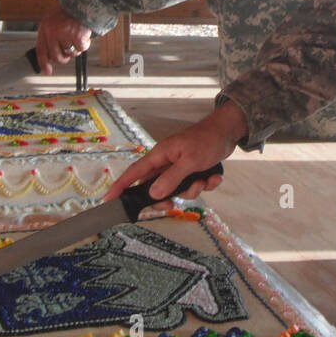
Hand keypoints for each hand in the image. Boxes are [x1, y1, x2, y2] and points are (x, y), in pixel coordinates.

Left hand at [36, 6, 92, 75]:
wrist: (84, 1)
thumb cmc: (70, 11)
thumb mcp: (54, 20)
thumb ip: (50, 36)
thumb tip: (51, 55)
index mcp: (44, 27)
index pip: (40, 49)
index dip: (43, 63)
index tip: (47, 71)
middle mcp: (51, 31)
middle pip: (56, 56)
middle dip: (64, 58)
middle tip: (68, 55)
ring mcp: (63, 34)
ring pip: (70, 53)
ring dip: (76, 48)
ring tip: (78, 36)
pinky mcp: (76, 36)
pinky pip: (81, 48)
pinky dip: (85, 43)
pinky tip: (84, 34)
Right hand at [106, 102, 248, 202]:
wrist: (228, 132)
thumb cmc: (207, 140)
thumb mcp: (189, 161)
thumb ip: (171, 178)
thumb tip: (153, 194)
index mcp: (160, 155)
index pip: (134, 173)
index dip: (120, 186)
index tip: (108, 199)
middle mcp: (166, 162)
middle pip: (155, 188)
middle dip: (168, 197)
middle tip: (173, 204)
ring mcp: (178, 167)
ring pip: (177, 190)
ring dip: (193, 190)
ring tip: (205, 180)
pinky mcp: (191, 171)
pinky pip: (192, 186)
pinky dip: (205, 184)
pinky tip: (214, 177)